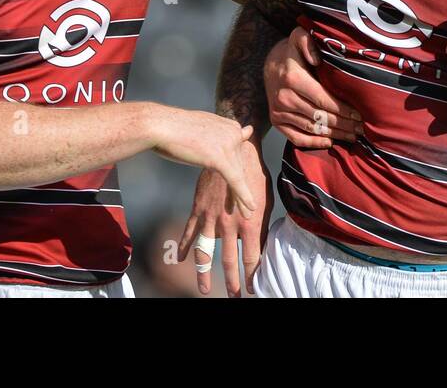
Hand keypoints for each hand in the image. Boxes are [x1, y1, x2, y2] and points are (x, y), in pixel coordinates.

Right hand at [151, 107, 256, 217]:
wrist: (160, 126)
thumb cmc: (174, 127)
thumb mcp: (203, 126)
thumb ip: (220, 133)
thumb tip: (244, 132)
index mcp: (229, 126)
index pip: (238, 153)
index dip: (236, 170)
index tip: (238, 185)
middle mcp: (233, 133)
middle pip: (239, 166)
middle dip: (240, 186)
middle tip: (244, 205)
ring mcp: (228, 144)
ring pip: (239, 175)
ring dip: (243, 198)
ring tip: (248, 213)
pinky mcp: (219, 157)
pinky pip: (235, 181)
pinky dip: (243, 197)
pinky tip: (250, 209)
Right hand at [178, 139, 272, 296]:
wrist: (234, 150)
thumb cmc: (255, 173)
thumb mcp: (265, 199)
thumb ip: (262, 223)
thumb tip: (261, 243)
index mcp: (250, 223)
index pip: (252, 257)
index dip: (253, 275)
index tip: (254, 288)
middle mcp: (229, 225)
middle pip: (229, 261)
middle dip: (233, 282)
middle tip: (235, 296)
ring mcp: (212, 219)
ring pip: (205, 253)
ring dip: (204, 274)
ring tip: (205, 290)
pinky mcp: (199, 210)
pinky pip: (190, 232)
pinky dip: (185, 247)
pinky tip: (181, 260)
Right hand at [265, 27, 362, 148]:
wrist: (269, 64)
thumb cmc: (292, 52)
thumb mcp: (299, 37)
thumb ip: (308, 41)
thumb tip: (317, 59)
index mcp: (293, 78)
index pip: (323, 100)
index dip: (343, 110)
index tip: (360, 115)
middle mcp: (284, 97)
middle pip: (320, 117)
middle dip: (344, 124)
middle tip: (361, 129)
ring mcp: (278, 111)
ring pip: (312, 128)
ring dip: (334, 134)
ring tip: (352, 135)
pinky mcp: (275, 121)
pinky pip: (296, 137)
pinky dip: (314, 142)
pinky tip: (330, 141)